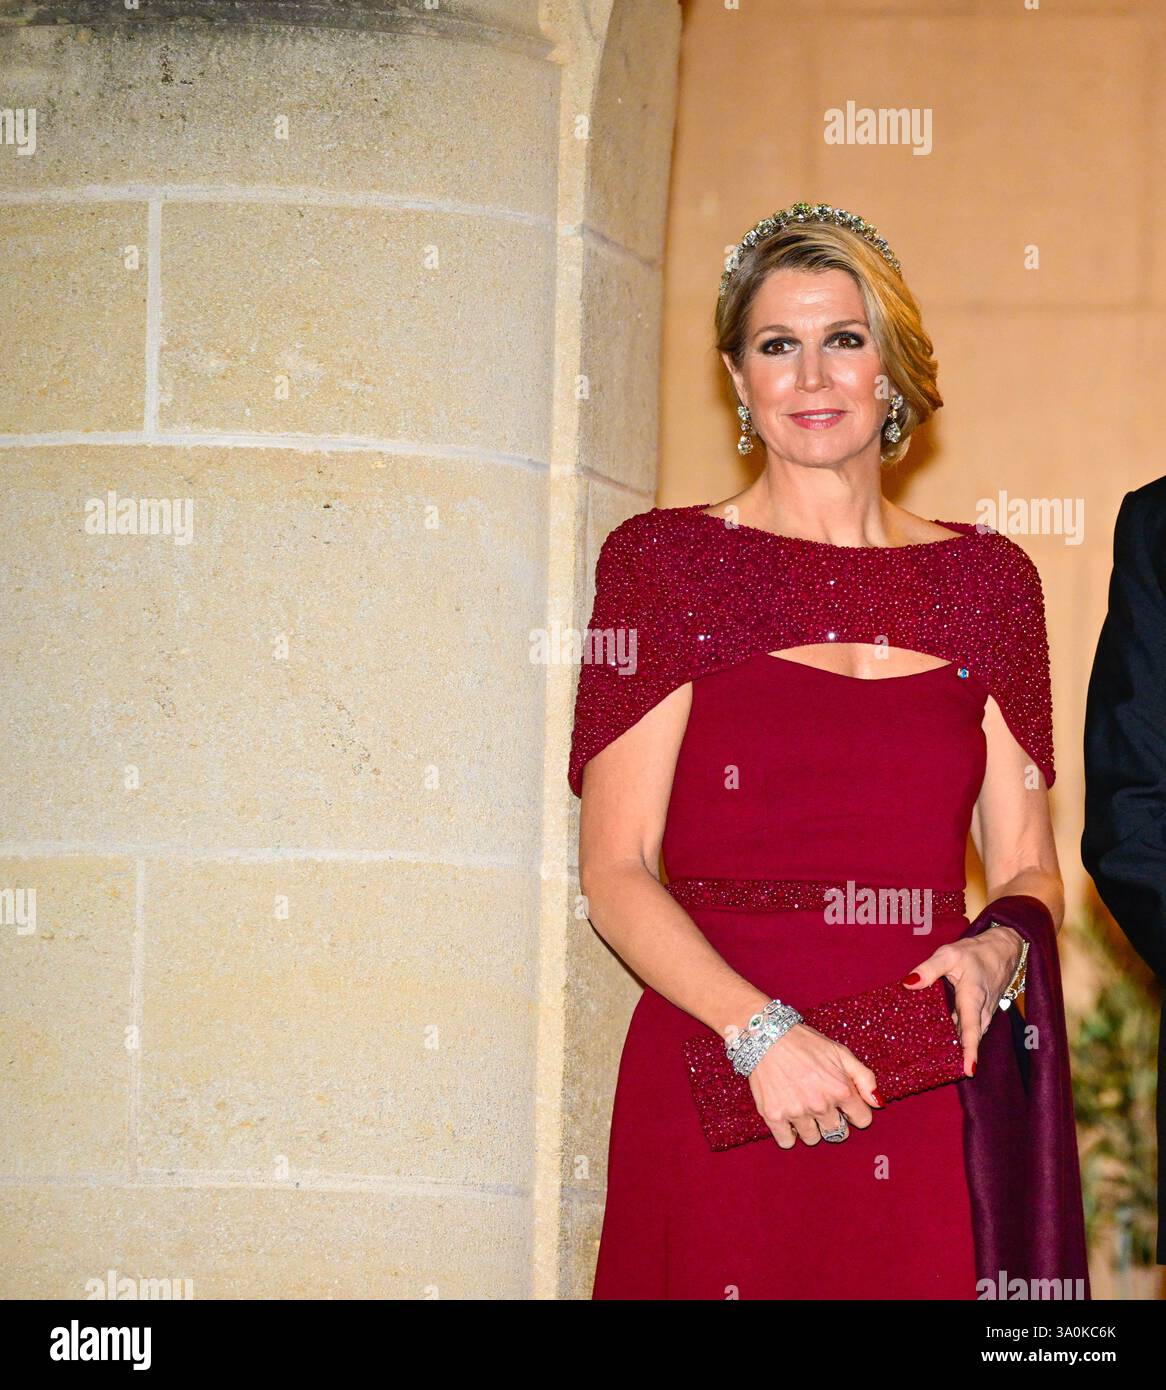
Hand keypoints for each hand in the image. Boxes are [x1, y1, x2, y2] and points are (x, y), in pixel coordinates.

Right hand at [746, 1022, 880, 1148]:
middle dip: (833, 1120)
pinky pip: (787, 1142)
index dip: (854, 1111)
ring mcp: (796, 1112)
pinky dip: (789, 1134)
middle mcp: (820, 1105)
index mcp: (840, 1090)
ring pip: (813, 1138)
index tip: (843, 1103)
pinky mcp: (773, 1115)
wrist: (766, 1035)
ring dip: (811, 1127)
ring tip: (802, 1107)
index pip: (862, 1120)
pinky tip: (788, 1116)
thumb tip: (878, 1104)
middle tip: (820, 1103)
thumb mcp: (841, 1052)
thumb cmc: (805, 1043)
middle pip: (838, 1133)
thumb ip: (864, 1078)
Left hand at [900, 925, 1023, 1076]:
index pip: (971, 1029)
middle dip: (959, 1056)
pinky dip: (960, 1038)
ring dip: (959, 1049)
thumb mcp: (949, 955)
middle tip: (939, 1073)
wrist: (1002, 950)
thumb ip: (928, 969)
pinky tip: (944, 1043)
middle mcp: (981, 1011)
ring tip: (939, 1064)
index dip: (970, 1051)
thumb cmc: (974, 953)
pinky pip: (970, 1029)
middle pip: (970, 1038)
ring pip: (970, 1035)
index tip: (968, 1070)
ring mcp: (983, 1014)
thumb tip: (908, 984)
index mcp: (973, 998)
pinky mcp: (980, 1013)